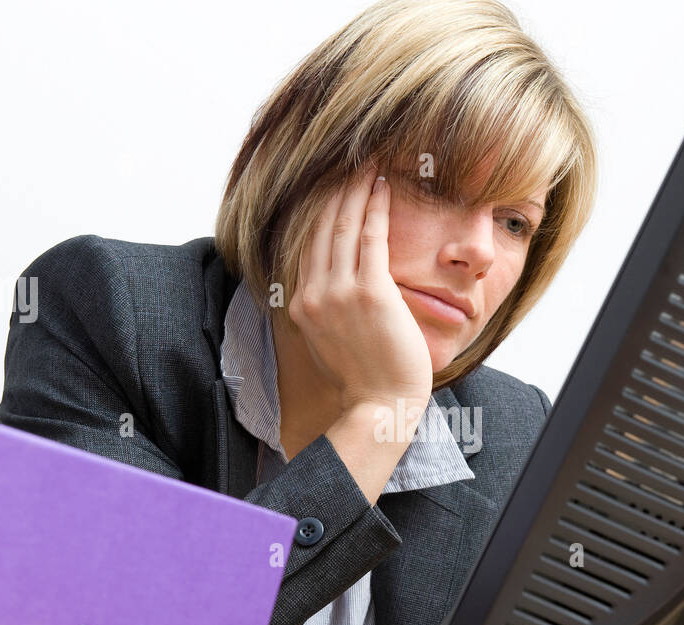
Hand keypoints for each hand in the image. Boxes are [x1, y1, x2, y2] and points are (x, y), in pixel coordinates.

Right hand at [288, 164, 433, 411]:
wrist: (380, 406)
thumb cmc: (366, 378)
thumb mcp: (332, 341)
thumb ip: (328, 310)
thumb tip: (332, 288)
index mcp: (301, 306)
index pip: (307, 245)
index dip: (318, 209)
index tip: (329, 184)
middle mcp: (313, 295)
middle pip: (320, 228)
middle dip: (334, 190)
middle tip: (347, 160)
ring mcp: (340, 293)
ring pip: (343, 226)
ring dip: (355, 190)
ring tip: (367, 164)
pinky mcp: (371, 293)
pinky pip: (371, 238)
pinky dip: (375, 208)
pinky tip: (382, 187)